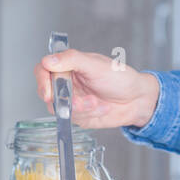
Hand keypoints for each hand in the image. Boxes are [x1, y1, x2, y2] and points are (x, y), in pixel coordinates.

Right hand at [34, 47, 159, 128]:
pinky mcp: (78, 115)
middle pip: (48, 93)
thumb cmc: (120, 78)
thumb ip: (72, 60)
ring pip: (60, 109)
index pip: (43, 70)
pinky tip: (102, 108)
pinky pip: (74, 119)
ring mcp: (71, 100)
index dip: (42, 81)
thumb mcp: (96, 65)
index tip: (50, 92)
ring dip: (81, 108)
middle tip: (79, 102)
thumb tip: (48, 60)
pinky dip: (89, 114)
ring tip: (98, 103)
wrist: (137, 99)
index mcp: (68, 65)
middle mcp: (66, 82)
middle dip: (65, 100)